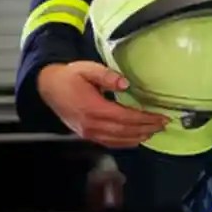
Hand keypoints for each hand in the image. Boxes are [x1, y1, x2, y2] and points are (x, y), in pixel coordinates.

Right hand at [37, 61, 169, 147]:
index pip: (125, 117)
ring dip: (138, 137)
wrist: (48, 87)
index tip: (161, 117)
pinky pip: (109, 142)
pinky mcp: (86, 134)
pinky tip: (136, 139)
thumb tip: (126, 85)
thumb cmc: (70, 76)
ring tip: (154, 132)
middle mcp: (91, 124)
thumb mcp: (88, 69)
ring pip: (117, 139)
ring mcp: (88, 132)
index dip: (144, 119)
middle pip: (124, 131)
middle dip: (146, 128)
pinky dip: (125, 143)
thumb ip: (107, 76)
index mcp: (93, 108)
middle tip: (163, 125)